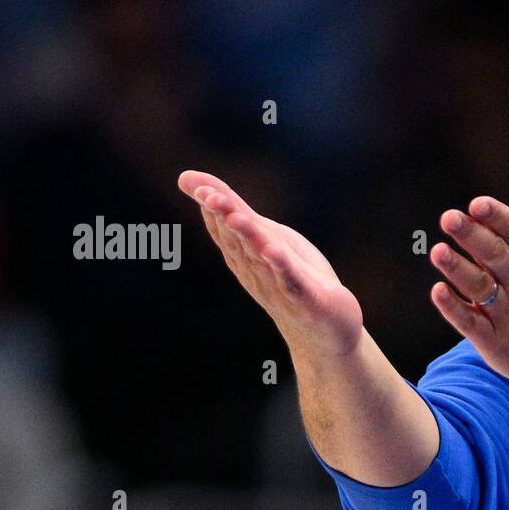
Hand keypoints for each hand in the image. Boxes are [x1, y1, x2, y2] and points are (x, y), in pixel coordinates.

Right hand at [177, 170, 363, 356]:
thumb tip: (184, 177)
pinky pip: (291, 282)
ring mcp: (279, 287)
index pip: (224, 229)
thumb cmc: (291, 278)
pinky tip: (273, 251)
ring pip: (260, 258)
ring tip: (236, 217)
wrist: (324, 332)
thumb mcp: (263, 235)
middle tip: (209, 196)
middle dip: (225, 217)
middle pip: (238, 241)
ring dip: (248, 237)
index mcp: (244, 257)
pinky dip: (281, 267)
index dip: (213, 207)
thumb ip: (232, 208)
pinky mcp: (306, 301)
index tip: (199, 186)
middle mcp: (256, 271)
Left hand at [428, 149, 508, 385]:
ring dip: (459, 270)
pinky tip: (438, 292)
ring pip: (481, 289)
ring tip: (437, 251)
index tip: (479, 203)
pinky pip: (472, 324)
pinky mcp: (496, 342)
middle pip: (497, 258)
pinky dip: (456, 310)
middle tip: (450, 217)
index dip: (500, 218)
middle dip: (473, 238)